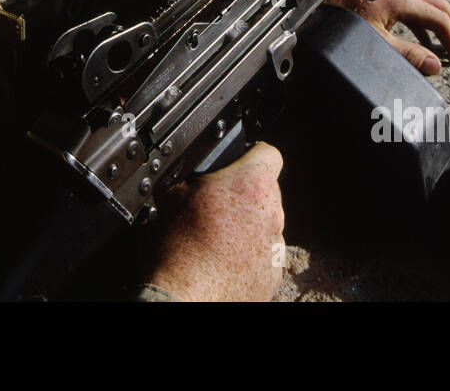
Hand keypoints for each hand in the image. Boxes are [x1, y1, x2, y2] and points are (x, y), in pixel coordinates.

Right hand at [147, 141, 284, 301]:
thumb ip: (196, 178)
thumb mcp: (173, 194)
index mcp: (251, 184)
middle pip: (266, 190)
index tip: (239, 161)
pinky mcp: (273, 273)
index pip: (268, 153)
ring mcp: (276, 246)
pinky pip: (264, 253)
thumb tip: (195, 177)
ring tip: (216, 237)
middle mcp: (272, 212)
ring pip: (266, 223)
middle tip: (216, 204)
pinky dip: (248, 253)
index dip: (251, 154)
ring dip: (247, 225)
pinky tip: (223, 259)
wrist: (187, 296)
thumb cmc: (179, 249)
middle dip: (244, 194)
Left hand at [324, 0, 449, 74]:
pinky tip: (425, 44)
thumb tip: (434, 65)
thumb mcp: (376, 41)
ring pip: (427, 9)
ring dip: (442, 28)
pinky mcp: (382, 2)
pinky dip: (425, 28)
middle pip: (440, 8)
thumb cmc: (340, 19)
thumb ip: (407, 55)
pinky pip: (413, 13)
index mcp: (402, 1)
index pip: (440, 20)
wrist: (317, 5)